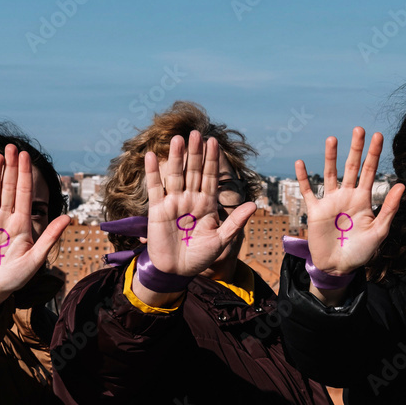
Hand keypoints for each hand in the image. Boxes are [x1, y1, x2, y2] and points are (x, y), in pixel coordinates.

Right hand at [0, 146, 69, 308]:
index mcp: (23, 223)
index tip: (26, 156)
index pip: (25, 193)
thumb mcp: (36, 258)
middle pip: (10, 188)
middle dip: (11, 168)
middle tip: (11, 147)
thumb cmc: (17, 277)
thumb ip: (50, 237)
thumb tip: (68, 217)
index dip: (26, 174)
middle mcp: (6, 219)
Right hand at [144, 131, 255, 278]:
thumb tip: (254, 205)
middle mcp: (191, 199)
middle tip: (196, 133)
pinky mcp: (157, 210)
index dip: (212, 160)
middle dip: (195, 153)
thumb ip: (235, 222)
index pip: (211, 177)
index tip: (214, 141)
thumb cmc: (201, 257)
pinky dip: (153, 173)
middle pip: (194, 171)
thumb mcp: (222, 240)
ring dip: (176, 157)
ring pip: (175, 175)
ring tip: (178, 139)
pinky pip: (155, 188)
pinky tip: (151, 156)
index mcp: (207, 203)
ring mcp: (174, 203)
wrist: (178, 272)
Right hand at [296, 127, 403, 278]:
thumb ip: (389, 209)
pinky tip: (300, 163)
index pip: (370, 172)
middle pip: (351, 167)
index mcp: (364, 200)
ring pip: (330, 174)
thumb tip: (401, 185)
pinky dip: (303, 178)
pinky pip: (308, 192)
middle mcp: (347, 196)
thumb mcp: (379, 231)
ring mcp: (330, 202)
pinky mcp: (315, 211)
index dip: (374, 154)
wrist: (339, 268)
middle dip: (355, 149)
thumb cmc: (362, 252)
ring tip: (332, 139)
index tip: (378, 135)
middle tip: (359, 129)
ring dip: (330, 157)